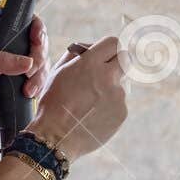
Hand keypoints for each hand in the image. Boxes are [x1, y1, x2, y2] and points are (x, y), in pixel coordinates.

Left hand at [0, 16, 47, 141]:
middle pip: (40, 44)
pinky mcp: (27, 81)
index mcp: (1, 38)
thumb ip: (0, 61)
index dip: (36, 28)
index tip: (36, 39)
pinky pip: (42, 78)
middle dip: (39, 58)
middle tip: (29, 73)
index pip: (26, 23)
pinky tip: (29, 94)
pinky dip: (39, 86)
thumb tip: (28, 63)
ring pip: (43, 63)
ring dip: (39, 77)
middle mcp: (14, 49)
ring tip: (26, 91)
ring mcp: (21, 65)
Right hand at [29, 37, 127, 160]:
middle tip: (107, 71)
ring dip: (112, 86)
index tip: (107, 54)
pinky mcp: (122, 112)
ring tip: (92, 101)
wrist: (56, 137)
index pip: (113, 42)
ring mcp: (117, 95)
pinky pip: (120, 103)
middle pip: (126, 58)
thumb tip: (89, 48)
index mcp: (90, 63)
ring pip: (123, 83)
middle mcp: (107, 76)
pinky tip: (94, 114)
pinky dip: (110, 106)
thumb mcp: (58, 72)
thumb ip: (76, 56)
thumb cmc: (53, 104)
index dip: (110, 48)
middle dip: (117, 62)